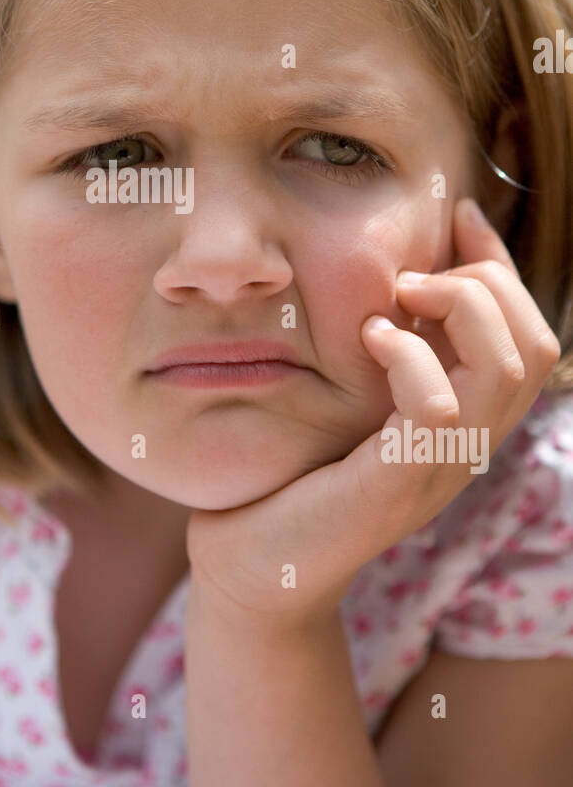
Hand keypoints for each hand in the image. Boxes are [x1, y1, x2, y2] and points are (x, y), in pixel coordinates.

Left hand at [185, 197, 560, 630]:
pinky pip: (438, 408)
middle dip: (487, 282)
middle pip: (534, 346)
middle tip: (415, 274)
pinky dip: (410, 357)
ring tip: (398, 298)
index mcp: (463, 423)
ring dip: (459, 308)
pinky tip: (370, 339)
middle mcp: (466, 448)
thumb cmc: (292, 477)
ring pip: (508, 367)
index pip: (526, 337)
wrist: (252, 570)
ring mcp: (437, 470)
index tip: (460, 216)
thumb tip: (394, 274)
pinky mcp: (394, 484)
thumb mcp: (350, 400)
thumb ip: (385, 350)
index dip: (500, 267)